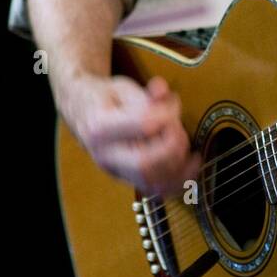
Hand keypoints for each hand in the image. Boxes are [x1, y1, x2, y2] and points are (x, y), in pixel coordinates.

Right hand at [70, 73, 202, 196]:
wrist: (84, 113)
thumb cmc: (106, 98)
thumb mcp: (122, 87)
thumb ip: (146, 93)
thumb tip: (162, 91)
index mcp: (100, 126)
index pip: (142, 125)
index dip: (166, 115)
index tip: (171, 106)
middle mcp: (105, 154)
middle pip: (144, 164)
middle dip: (173, 146)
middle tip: (179, 130)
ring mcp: (115, 171)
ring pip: (151, 183)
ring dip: (179, 166)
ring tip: (187, 147)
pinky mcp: (128, 179)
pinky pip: (156, 190)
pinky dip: (179, 181)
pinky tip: (193, 165)